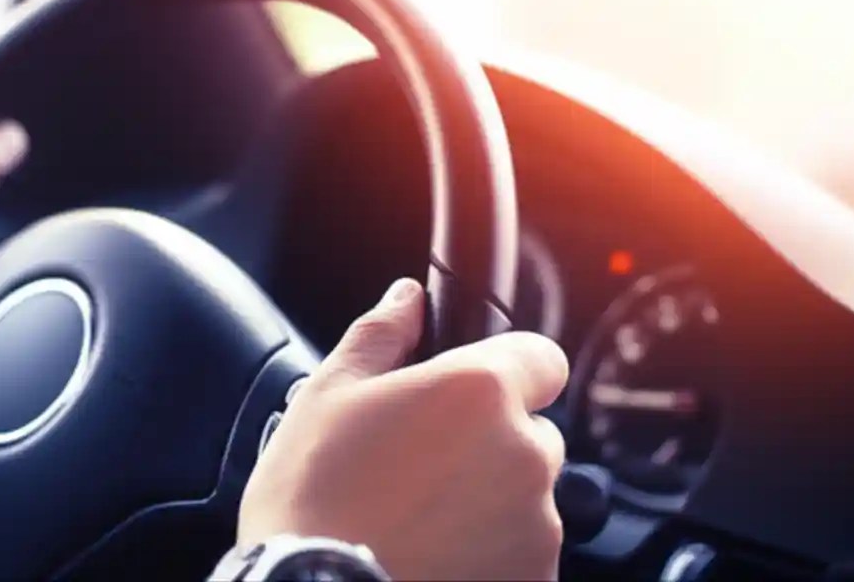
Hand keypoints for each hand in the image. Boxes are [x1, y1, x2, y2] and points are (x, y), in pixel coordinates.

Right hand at [239, 279, 568, 580]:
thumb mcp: (328, 396)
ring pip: (528, 497)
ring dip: (490, 501)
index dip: (507, 369)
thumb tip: (407, 299)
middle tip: (421, 466)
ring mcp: (535, 526)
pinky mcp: (535, 579)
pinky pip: (524, 553)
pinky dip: (491, 553)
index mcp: (478, 392)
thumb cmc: (312, 503)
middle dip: (489, 442)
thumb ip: (381, 335)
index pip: (541, 358)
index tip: (470, 392)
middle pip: (532, 431)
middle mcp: (523, 454)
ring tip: (418, 519)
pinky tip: (433, 553)